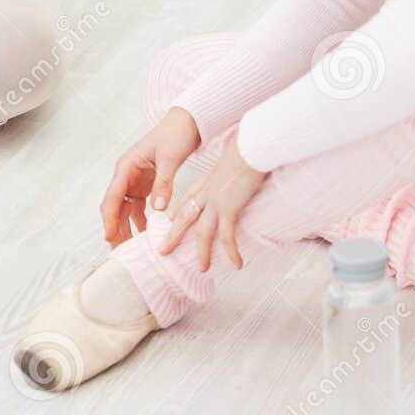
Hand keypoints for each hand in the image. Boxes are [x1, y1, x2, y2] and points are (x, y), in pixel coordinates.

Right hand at [100, 107, 201, 246]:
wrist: (189, 122)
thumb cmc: (176, 134)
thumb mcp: (170, 158)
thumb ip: (163, 183)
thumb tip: (157, 210)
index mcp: (126, 166)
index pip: (113, 196)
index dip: (110, 218)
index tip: (109, 236)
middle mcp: (127, 174)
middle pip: (115, 205)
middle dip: (115, 227)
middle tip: (118, 250)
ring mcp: (135, 179)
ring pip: (125, 208)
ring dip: (126, 226)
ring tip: (129, 247)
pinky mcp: (146, 183)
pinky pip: (138, 206)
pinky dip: (140, 220)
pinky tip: (146, 233)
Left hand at [159, 136, 268, 272]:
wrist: (251, 146)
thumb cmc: (246, 150)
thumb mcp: (232, 163)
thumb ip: (229, 174)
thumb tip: (236, 179)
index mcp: (206, 182)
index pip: (186, 200)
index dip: (176, 212)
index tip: (169, 222)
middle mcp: (206, 193)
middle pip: (184, 218)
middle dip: (173, 236)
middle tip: (163, 252)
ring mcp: (215, 201)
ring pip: (202, 232)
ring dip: (202, 252)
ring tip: (202, 269)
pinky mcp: (229, 207)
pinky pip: (227, 236)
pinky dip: (231, 251)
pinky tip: (237, 264)